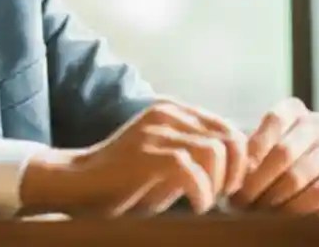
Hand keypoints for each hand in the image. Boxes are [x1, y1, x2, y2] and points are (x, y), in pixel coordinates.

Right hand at [19, 98, 248, 216]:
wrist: (78, 183)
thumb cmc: (124, 179)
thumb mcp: (165, 158)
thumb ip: (195, 152)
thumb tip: (240, 168)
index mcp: (174, 111)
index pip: (228, 128)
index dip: (240, 161)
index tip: (231, 187)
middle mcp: (167, 113)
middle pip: (228, 139)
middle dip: (234, 174)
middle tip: (222, 196)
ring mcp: (155, 131)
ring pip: (214, 152)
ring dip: (217, 185)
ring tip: (205, 202)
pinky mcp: (146, 154)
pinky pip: (191, 171)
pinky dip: (202, 194)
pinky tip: (195, 206)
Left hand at [230, 97, 318, 215]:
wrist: (288, 190)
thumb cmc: (262, 168)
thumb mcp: (250, 154)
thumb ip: (245, 153)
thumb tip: (236, 163)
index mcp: (293, 109)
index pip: (274, 121)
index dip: (253, 150)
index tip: (237, 173)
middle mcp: (317, 123)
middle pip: (284, 151)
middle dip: (259, 180)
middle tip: (242, 200)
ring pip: (300, 174)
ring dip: (274, 196)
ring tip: (258, 209)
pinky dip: (298, 207)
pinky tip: (283, 214)